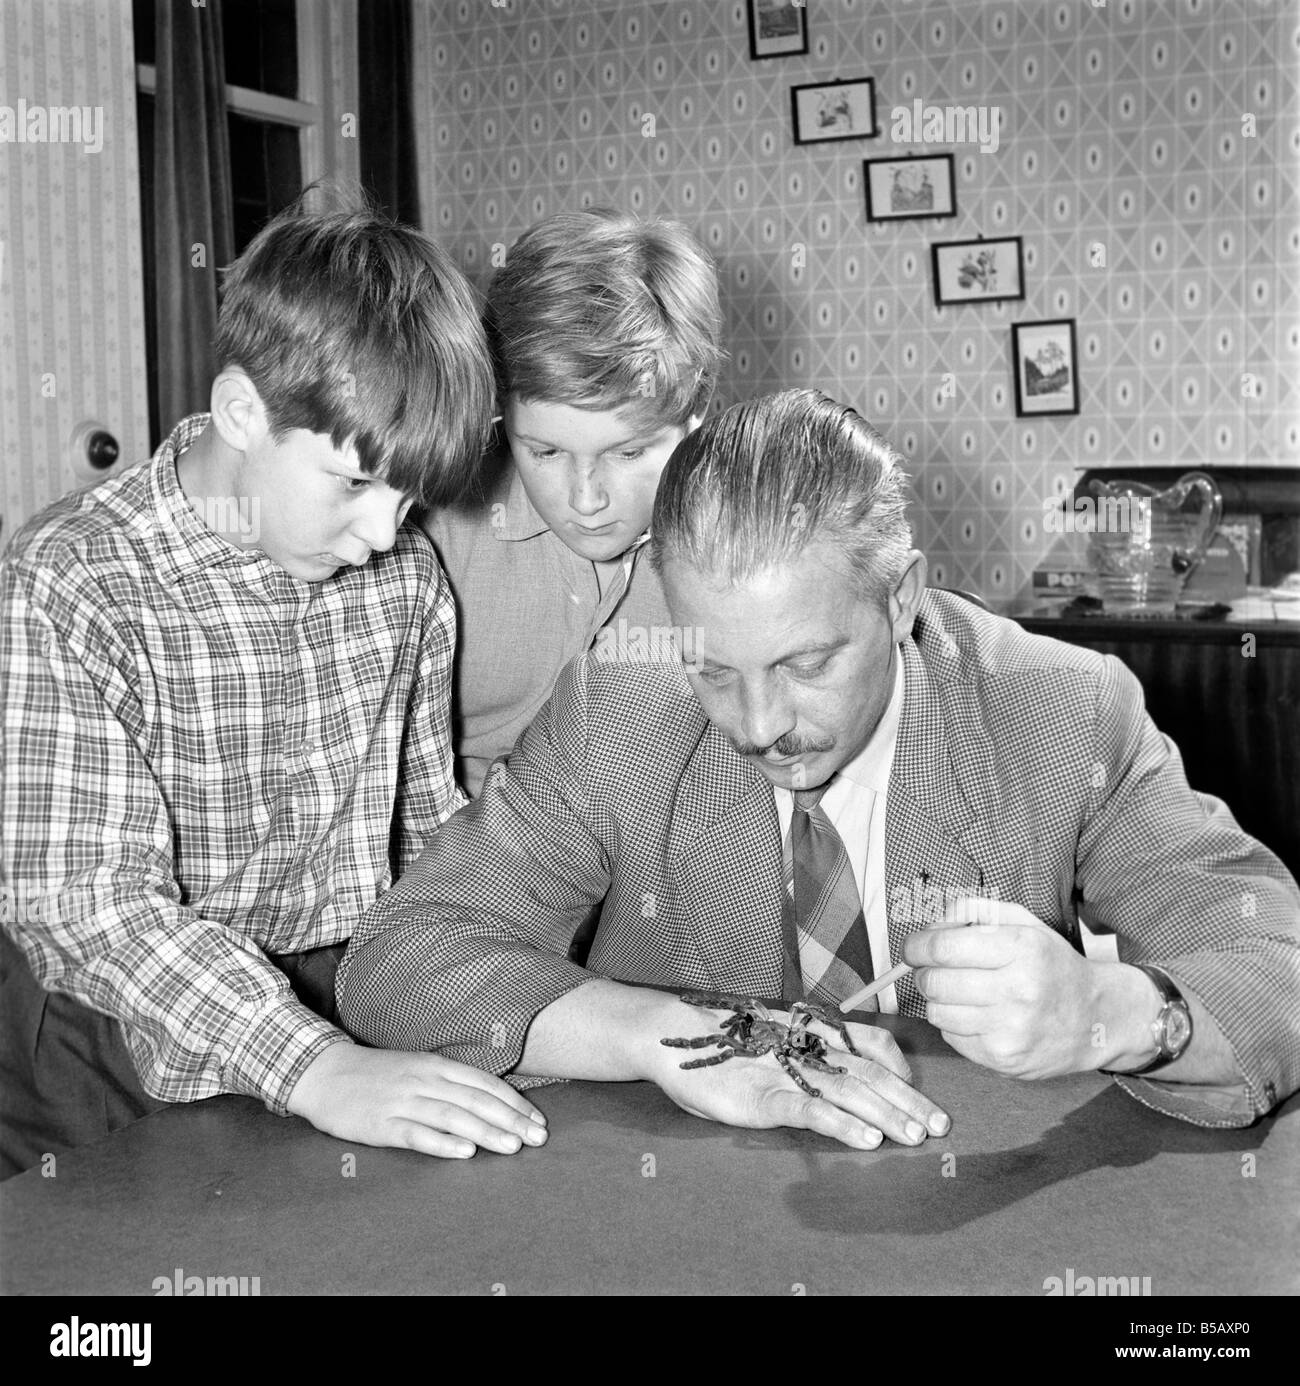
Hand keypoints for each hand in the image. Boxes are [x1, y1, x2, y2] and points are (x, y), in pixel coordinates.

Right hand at [287, 1042, 549, 1157]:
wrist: (324, 1073)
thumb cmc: (377, 1074)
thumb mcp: (418, 1068)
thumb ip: (450, 1082)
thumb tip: (491, 1101)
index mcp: (435, 1065)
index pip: (484, 1083)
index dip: (514, 1102)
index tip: (538, 1120)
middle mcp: (423, 1080)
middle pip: (475, 1100)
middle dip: (511, 1120)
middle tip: (539, 1139)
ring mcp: (402, 1101)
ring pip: (452, 1116)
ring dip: (486, 1132)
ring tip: (513, 1147)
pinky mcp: (380, 1124)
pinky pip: (415, 1134)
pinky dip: (442, 1143)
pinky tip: (464, 1152)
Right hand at [648, 1000, 949, 1149]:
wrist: (671, 1034)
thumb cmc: (723, 1040)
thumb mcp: (772, 1040)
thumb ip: (809, 1050)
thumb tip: (850, 1070)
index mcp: (812, 1032)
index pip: (870, 1044)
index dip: (900, 1066)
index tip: (920, 1090)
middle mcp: (806, 1048)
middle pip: (869, 1073)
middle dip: (908, 1100)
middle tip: (939, 1126)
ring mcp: (785, 1072)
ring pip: (848, 1091)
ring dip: (887, 1115)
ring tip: (914, 1136)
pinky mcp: (762, 1097)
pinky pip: (809, 1111)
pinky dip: (841, 1124)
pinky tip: (866, 1140)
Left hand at [903, 896, 1112, 1078]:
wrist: (1096, 1018)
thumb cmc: (1051, 966)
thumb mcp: (1023, 923)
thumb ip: (974, 911)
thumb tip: (931, 926)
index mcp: (1022, 948)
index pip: (943, 947)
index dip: (917, 946)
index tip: (912, 948)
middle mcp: (1019, 990)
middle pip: (935, 982)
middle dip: (924, 974)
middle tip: (933, 971)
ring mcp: (1011, 1030)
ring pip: (938, 1013)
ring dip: (939, 1001)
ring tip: (962, 994)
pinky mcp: (1004, 1059)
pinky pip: (952, 1038)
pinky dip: (956, 1026)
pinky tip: (979, 1017)